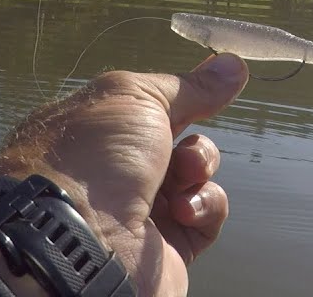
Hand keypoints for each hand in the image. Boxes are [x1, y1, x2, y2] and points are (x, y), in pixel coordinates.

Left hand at [0, 52, 248, 296]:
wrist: (80, 244)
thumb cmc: (93, 158)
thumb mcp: (136, 98)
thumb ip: (189, 86)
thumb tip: (232, 65)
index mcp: (91, 131)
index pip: (144, 105)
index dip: (181, 93)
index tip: (218, 80)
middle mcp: (111, 171)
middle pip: (176, 139)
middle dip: (191, 137)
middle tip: (183, 147)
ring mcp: (139, 211)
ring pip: (195, 174)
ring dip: (200, 167)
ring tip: (184, 177)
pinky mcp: (168, 247)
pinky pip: (206, 216)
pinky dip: (205, 206)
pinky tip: (186, 209)